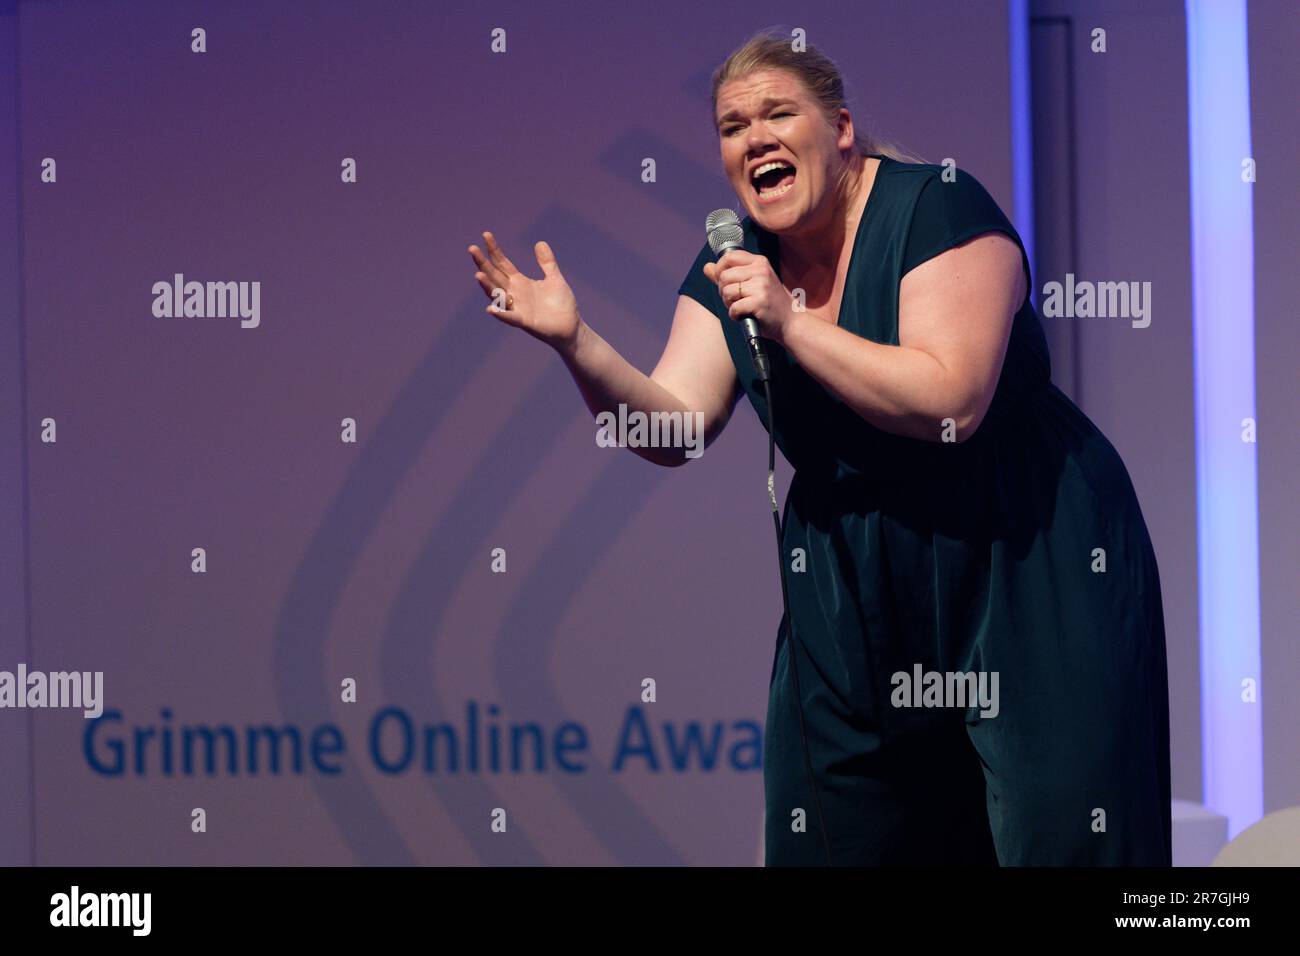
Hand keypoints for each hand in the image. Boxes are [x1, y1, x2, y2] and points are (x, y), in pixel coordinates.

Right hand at [469, 231, 579, 349]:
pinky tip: (490, 309)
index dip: (494, 250)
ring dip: (487, 287)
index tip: (486, 234)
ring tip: (478, 275)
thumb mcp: (554, 279)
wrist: (571, 328)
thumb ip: (547, 263)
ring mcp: (518, 308)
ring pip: (498, 296)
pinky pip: (510, 318)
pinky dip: (501, 314)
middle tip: (472, 248)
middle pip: (494, 276)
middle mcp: (515, 294)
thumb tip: (540, 242)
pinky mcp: (525, 322)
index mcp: (520, 283)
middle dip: (483, 263)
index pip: (502, 263)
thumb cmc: (561, 305)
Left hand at [703, 250, 795, 342]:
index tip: (723, 282)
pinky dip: (734, 315)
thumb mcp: (751, 282)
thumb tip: (707, 267)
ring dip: (728, 303)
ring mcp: (761, 286)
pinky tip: (743, 315)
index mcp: (759, 262)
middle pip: (724, 276)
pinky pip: (734, 307)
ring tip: (740, 306)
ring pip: (727, 291)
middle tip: (734, 299)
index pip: (729, 257)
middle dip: (723, 291)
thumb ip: (728, 274)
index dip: (719, 269)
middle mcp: (761, 270)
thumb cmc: (768, 302)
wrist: (789, 321)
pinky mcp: (759, 302)